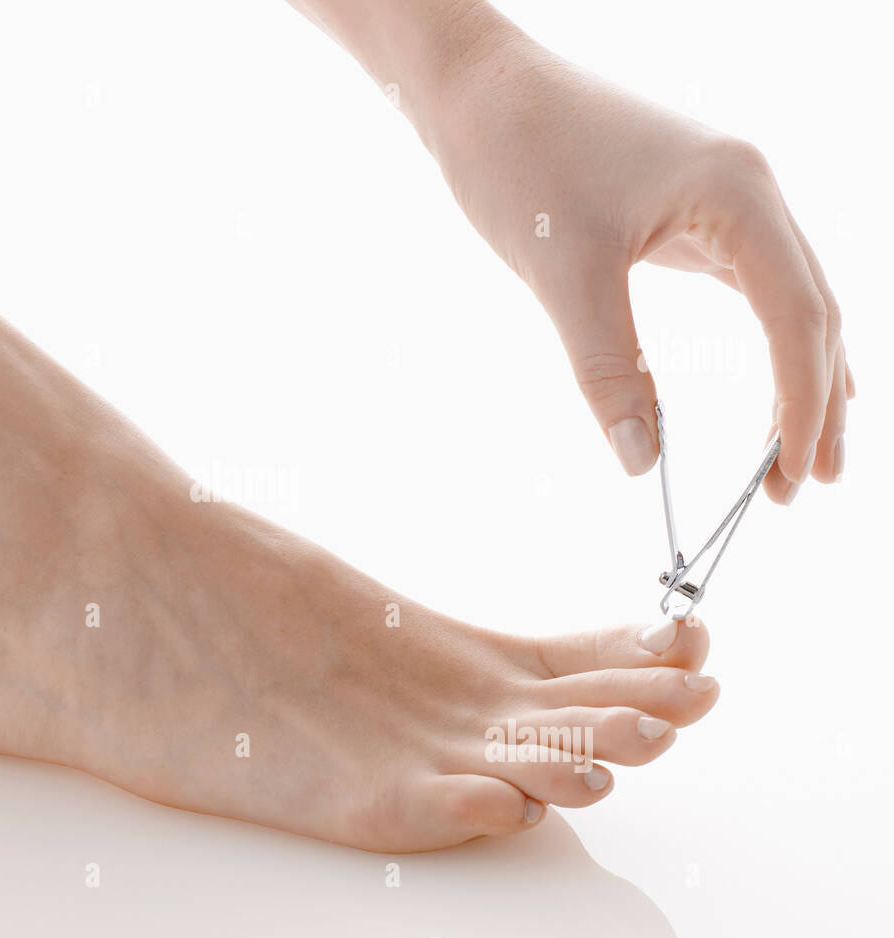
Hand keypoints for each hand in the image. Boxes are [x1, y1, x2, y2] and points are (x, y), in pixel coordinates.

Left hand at [416, 11, 849, 499]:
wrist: (479, 91)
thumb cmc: (518, 160)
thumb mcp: (563, 273)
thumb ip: (606, 369)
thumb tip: (641, 461)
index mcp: (737, 194)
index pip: (799, 317)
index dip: (803, 404)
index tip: (794, 477)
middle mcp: (749, 190)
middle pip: (813, 310)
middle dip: (817, 402)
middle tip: (803, 489)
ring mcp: (726, 198)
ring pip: (791, 298)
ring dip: (802, 376)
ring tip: (799, 456)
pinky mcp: (694, 210)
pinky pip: (755, 283)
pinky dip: (773, 339)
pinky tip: (777, 381)